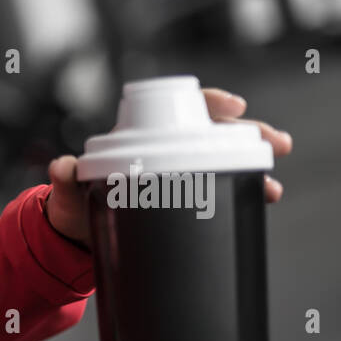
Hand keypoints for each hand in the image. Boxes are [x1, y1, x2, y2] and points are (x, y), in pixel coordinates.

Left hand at [44, 88, 294, 246]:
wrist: (77, 237)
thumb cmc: (71, 206)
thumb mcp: (68, 193)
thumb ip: (64, 180)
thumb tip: (62, 166)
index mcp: (140, 137)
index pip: (180, 108)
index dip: (210, 103)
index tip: (235, 108)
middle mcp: (163, 149)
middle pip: (214, 133)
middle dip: (249, 135)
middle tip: (278, 144)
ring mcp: (176, 173)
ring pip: (223, 160)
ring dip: (254, 166)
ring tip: (275, 187)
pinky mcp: (182, 196)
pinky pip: (217, 186)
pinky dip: (241, 191)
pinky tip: (263, 199)